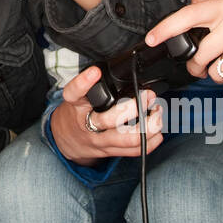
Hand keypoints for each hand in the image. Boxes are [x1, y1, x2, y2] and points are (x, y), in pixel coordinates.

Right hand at [49, 65, 163, 164]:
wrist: (66, 138)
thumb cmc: (77, 111)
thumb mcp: (79, 96)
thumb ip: (96, 87)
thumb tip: (126, 75)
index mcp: (76, 105)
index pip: (75, 93)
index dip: (84, 83)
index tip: (96, 71)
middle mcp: (86, 123)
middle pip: (110, 119)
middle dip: (135, 107)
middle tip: (147, 95)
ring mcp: (99, 140)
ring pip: (127, 138)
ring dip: (149, 126)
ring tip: (157, 112)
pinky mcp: (109, 151)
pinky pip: (133, 151)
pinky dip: (151, 141)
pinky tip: (157, 132)